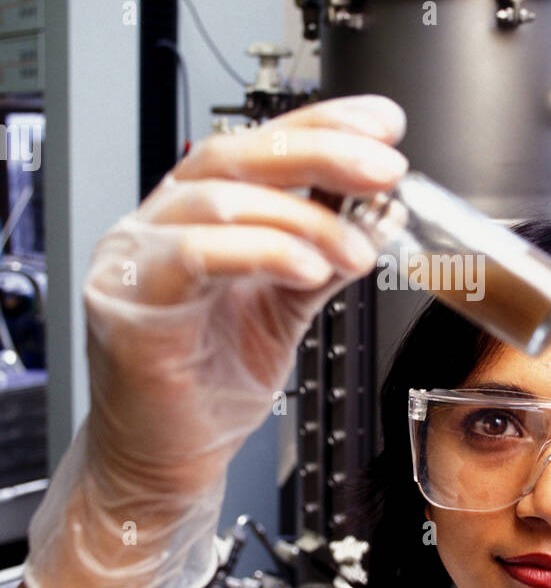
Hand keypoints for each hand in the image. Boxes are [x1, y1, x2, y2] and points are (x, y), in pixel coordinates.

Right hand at [24, 95, 407, 587]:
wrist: (167, 462)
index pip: (261, 143)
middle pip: (239, 157)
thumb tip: (378, 216)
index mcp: (199, 212)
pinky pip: (195, 256)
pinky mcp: (129, 302)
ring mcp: (138, 257)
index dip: (325, 124)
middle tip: (384, 168)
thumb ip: (324, 256)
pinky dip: (262, 253)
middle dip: (322, 153)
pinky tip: (310, 268)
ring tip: (357, 249)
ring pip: (221, 201)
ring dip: (305, 219)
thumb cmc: (210, 386)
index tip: (384, 126)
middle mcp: (163, 221)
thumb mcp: (287, 308)